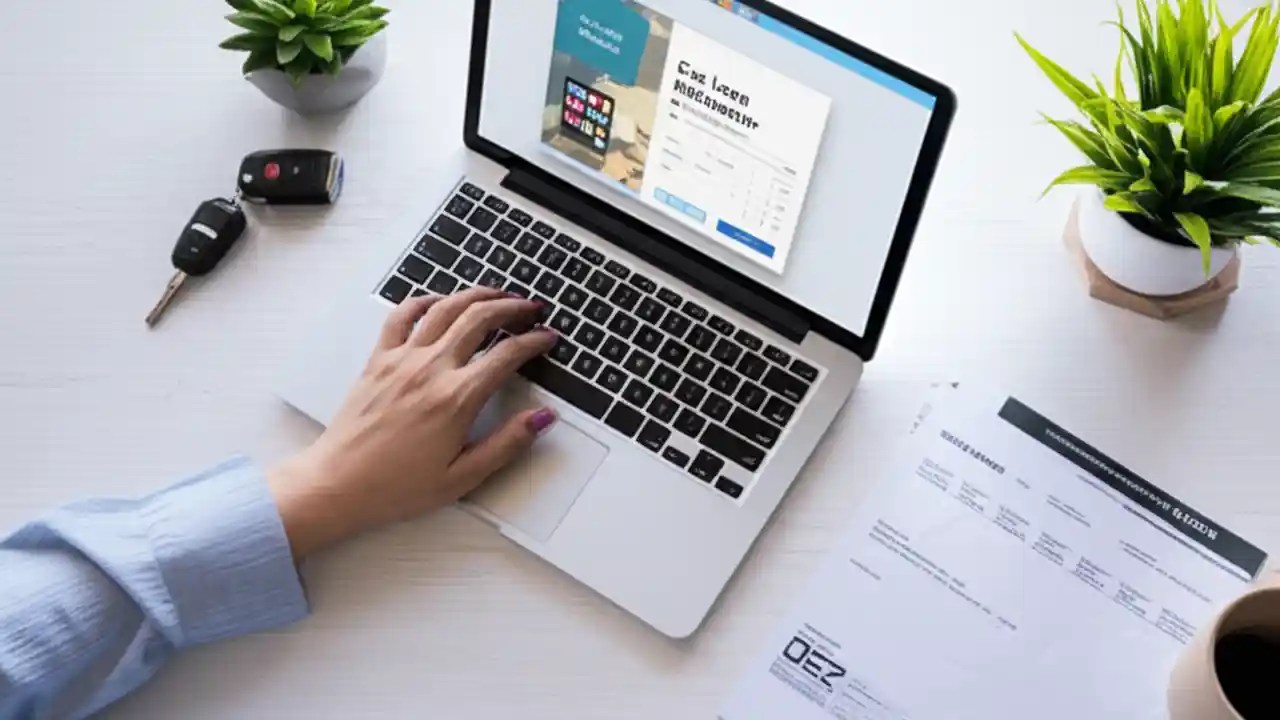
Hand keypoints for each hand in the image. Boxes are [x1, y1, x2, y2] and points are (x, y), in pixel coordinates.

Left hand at [268, 288, 558, 559]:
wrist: (338, 485)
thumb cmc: (397, 487)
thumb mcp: (463, 477)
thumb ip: (508, 444)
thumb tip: (543, 417)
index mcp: (456, 399)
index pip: (507, 355)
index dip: (534, 340)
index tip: (547, 336)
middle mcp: (430, 370)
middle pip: (479, 318)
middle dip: (512, 307)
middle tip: (530, 308)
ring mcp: (401, 360)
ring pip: (445, 308)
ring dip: (476, 295)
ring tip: (497, 294)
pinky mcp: (378, 361)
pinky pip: (402, 316)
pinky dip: (425, 301)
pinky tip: (440, 301)